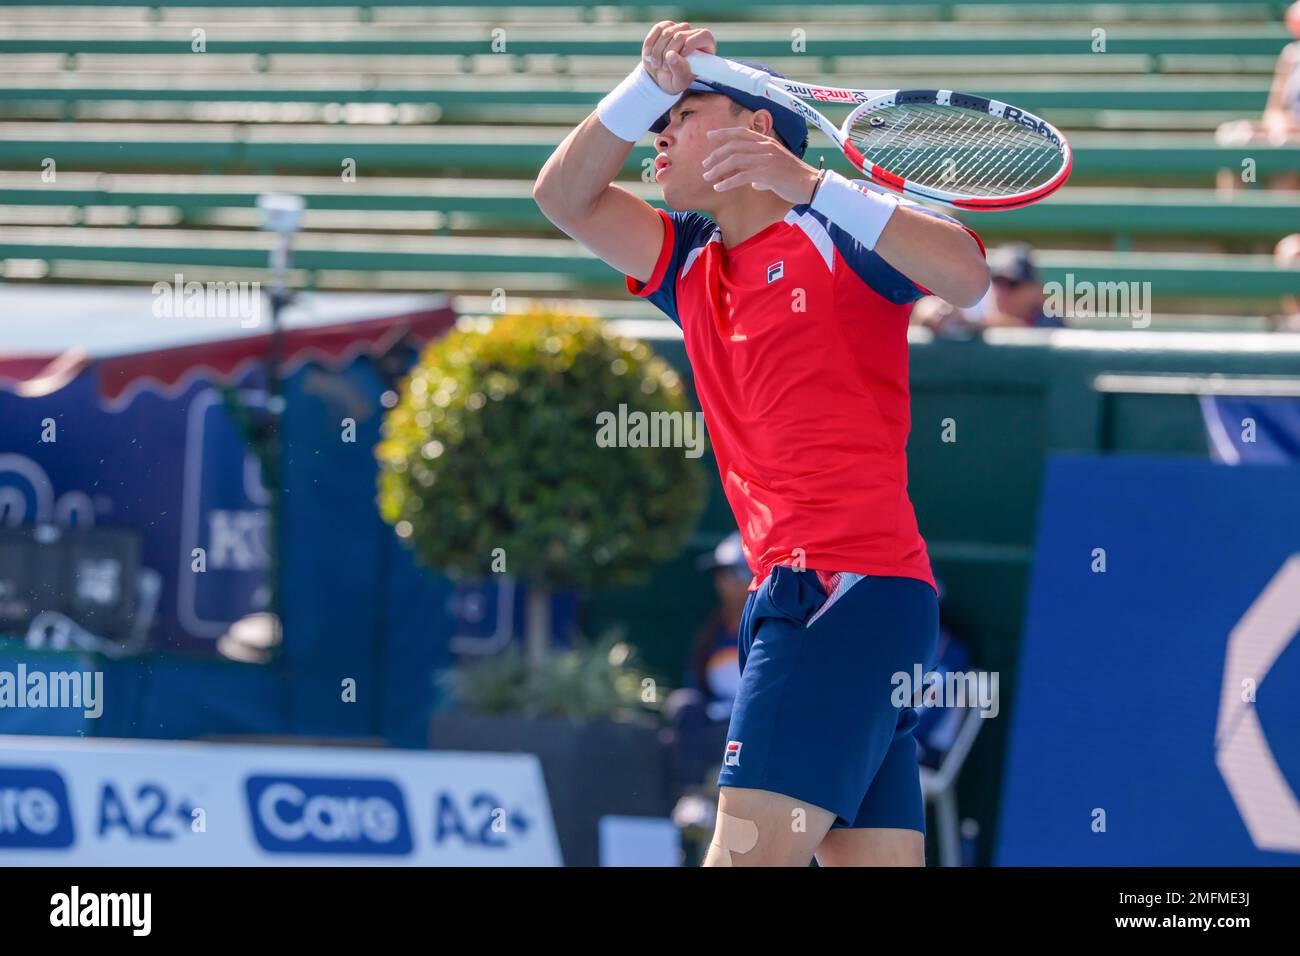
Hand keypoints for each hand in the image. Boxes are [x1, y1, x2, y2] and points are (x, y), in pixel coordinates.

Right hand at [641, 21, 714, 93]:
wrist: (662, 76)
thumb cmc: (676, 80)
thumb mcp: (680, 81)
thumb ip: (679, 70)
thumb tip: (670, 55)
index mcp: (706, 46)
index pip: (704, 35)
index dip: (692, 44)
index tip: (682, 56)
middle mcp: (693, 33)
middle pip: (681, 35)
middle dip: (669, 53)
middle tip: (664, 68)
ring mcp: (679, 28)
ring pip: (667, 33)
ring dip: (658, 51)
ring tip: (657, 65)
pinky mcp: (665, 27)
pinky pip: (657, 30)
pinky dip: (650, 44)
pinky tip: (649, 55)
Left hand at [701, 127, 819, 203]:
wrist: (811, 184)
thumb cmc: (794, 178)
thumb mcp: (777, 168)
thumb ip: (763, 173)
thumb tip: (753, 183)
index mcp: (767, 142)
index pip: (741, 132)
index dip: (724, 133)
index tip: (709, 136)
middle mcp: (765, 147)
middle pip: (734, 146)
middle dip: (716, 155)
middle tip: (705, 165)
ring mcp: (766, 159)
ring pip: (735, 160)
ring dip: (718, 169)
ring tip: (707, 178)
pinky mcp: (767, 173)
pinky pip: (742, 176)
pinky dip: (727, 182)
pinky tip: (719, 188)